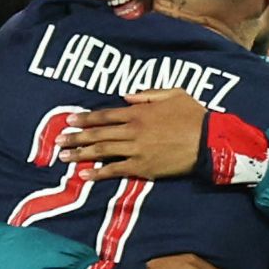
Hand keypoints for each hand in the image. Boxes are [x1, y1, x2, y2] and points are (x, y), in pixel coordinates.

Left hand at [60, 89, 205, 180]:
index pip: (104, 115)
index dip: (85, 118)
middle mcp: (133, 130)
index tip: (69, 120)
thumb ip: (149, 94)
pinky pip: (115, 170)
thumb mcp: (176, 94)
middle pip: (97, 133)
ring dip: (80, 154)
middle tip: (58, 141)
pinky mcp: (142, 167)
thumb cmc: (196, 116)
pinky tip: (84, 175)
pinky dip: (98, 173)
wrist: (210, 141)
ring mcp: (136, 150)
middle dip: (75, 137)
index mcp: (139, 113)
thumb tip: (126, 98)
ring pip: (102, 151)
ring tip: (63, 156)